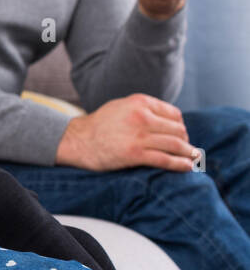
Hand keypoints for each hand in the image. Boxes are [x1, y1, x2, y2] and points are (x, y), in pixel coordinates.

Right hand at [55, 93, 197, 170]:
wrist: (77, 140)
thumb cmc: (99, 125)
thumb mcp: (121, 106)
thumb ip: (143, 108)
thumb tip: (168, 118)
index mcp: (139, 102)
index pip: (174, 114)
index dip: (180, 125)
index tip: (180, 134)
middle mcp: (141, 117)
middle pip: (178, 130)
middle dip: (185, 140)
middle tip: (187, 148)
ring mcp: (138, 136)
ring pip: (175, 144)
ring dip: (188, 153)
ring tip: (194, 157)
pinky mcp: (134, 154)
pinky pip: (165, 159)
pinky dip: (180, 164)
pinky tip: (187, 167)